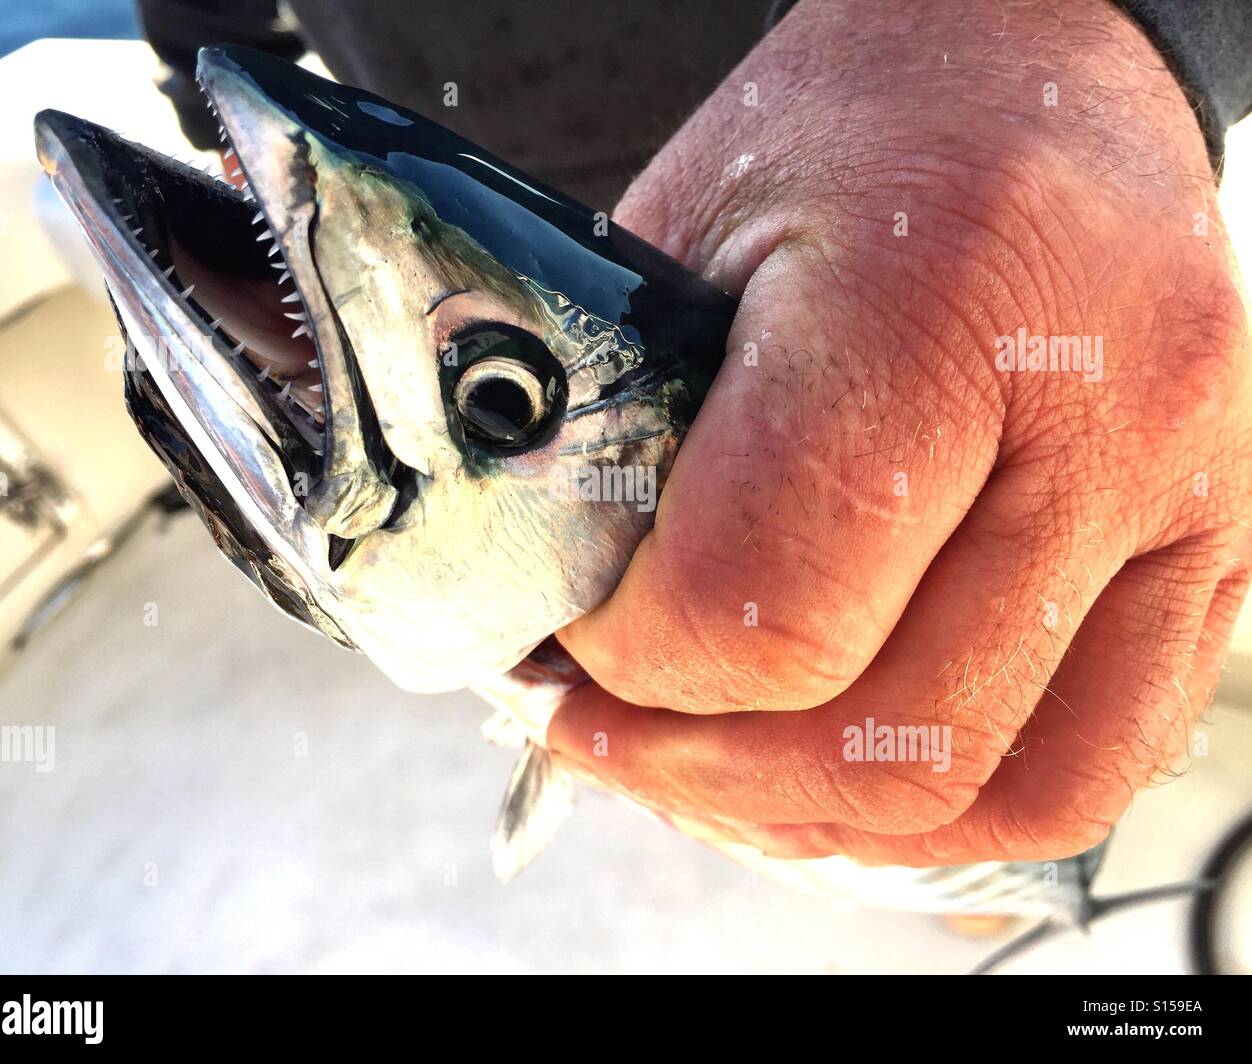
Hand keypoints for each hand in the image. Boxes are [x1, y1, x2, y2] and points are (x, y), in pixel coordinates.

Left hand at [548, 0, 1251, 865]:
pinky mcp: (1215, 551)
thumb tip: (560, 625)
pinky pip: (1089, 763)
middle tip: (605, 731)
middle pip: (887, 733)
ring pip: (998, 787)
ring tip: (705, 771)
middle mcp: (1107, 415)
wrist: (1032, 72)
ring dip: (818, 815)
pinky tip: (835, 768)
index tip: (575, 642)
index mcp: (946, 303)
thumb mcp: (681, 241)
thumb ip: (613, 441)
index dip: (636, 664)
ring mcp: (1190, 498)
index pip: (770, 608)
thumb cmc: (852, 136)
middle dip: (702, 765)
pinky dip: (943, 803)